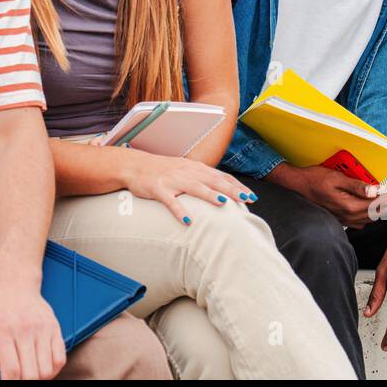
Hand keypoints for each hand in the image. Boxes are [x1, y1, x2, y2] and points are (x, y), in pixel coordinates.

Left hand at [0, 271, 64, 379]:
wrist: (12, 281)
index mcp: (1, 331)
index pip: (12, 371)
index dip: (10, 386)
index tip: (5, 386)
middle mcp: (24, 329)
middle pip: (31, 374)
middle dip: (23, 384)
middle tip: (16, 380)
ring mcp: (41, 327)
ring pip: (47, 369)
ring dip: (39, 379)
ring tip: (28, 376)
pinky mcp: (53, 326)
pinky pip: (60, 358)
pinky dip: (53, 370)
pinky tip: (41, 369)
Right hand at [121, 151, 254, 224]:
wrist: (135, 165)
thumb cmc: (162, 170)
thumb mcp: (185, 170)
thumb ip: (202, 178)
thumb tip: (223, 190)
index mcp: (195, 168)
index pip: (221, 176)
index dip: (237, 186)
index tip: (251, 196)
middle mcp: (187, 172)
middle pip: (213, 181)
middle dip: (231, 190)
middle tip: (247, 199)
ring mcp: (172, 180)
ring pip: (195, 187)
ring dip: (210, 195)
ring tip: (223, 203)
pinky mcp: (158, 189)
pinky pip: (170, 201)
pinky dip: (179, 210)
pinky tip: (188, 221)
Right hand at [285, 163, 386, 229]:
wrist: (298, 186)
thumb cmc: (314, 179)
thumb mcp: (336, 177)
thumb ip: (357, 186)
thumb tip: (375, 191)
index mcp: (349, 206)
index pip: (378, 203)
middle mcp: (349, 216)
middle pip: (378, 212)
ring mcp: (346, 219)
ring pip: (372, 216)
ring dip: (380, 206)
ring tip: (385, 193)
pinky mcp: (344, 219)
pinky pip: (363, 218)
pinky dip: (370, 210)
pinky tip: (369, 200)